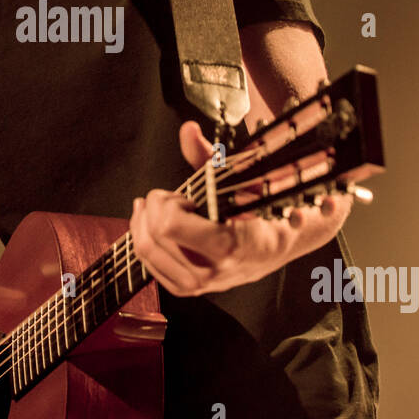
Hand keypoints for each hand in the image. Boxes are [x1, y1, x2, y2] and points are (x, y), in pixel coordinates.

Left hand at [129, 121, 347, 296]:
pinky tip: (148, 224)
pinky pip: (150, 267)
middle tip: (168, 199)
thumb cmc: (258, 211)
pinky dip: (144, 241)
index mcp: (226, 245)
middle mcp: (211, 271)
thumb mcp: (237, 181)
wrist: (276, 247)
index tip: (182, 195)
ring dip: (142, 224)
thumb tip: (187, 129)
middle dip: (153, 210)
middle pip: (153, 238)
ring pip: (146, 253)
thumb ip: (207, 156)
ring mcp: (199, 283)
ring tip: (152, 208)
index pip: (169, 226)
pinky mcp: (188, 288)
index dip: (166, 203)